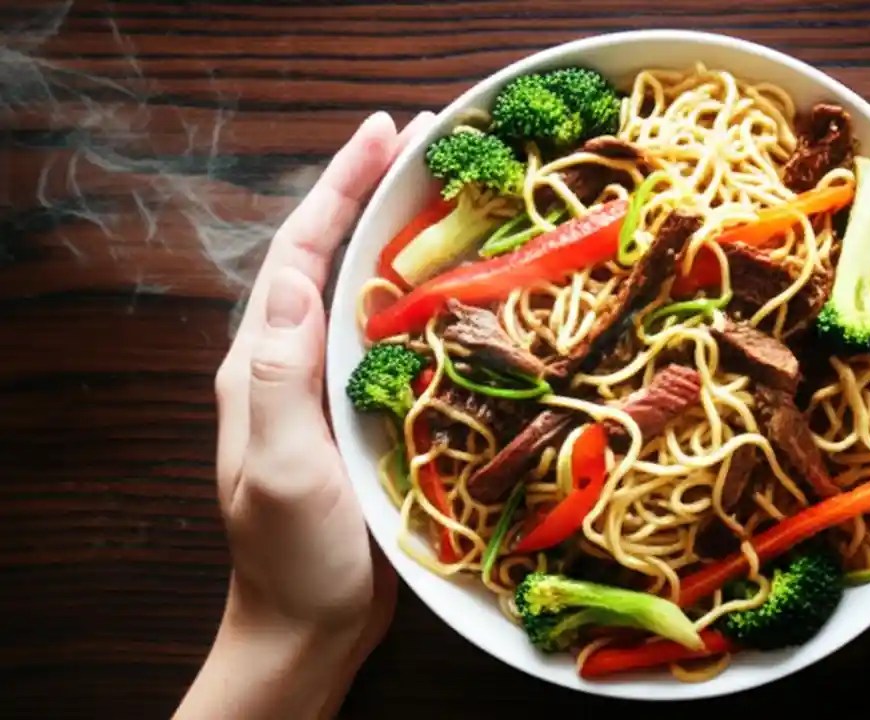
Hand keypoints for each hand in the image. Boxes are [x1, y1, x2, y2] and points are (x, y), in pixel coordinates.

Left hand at [177, 110, 433, 718]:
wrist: (308, 629)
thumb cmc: (292, 557)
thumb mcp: (280, 467)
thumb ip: (276, 373)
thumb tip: (291, 276)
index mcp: (263, 364)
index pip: (297, 255)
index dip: (337, 189)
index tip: (382, 134)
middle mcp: (291, 364)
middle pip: (328, 259)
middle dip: (367, 193)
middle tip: (423, 141)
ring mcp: (327, 390)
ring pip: (361, 292)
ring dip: (396, 235)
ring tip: (445, 191)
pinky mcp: (362, 415)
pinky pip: (390, 338)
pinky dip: (420, 297)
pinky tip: (457, 285)